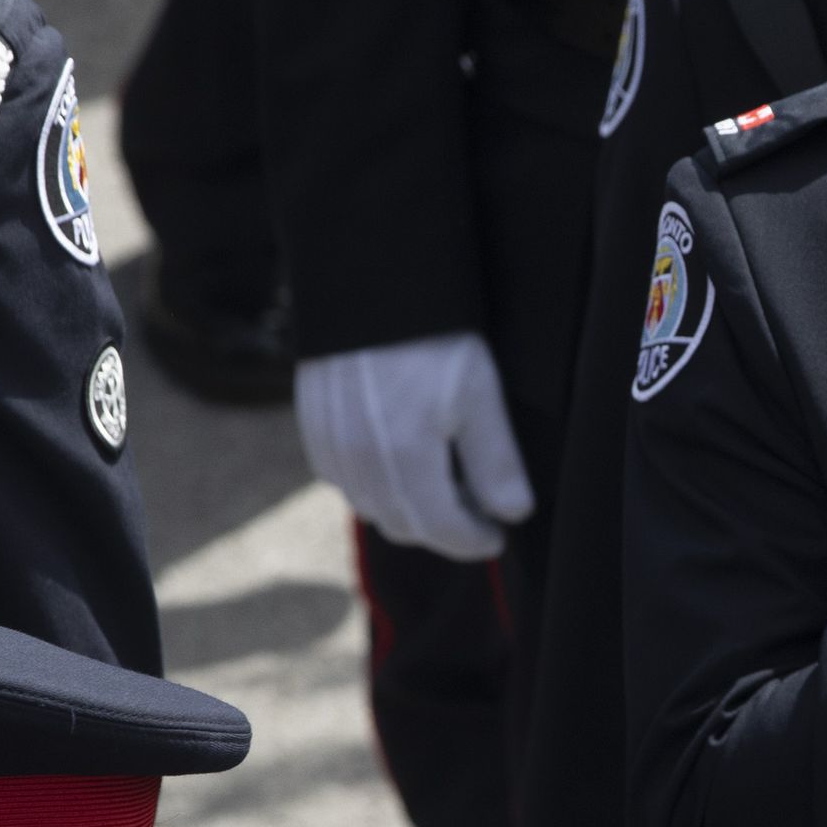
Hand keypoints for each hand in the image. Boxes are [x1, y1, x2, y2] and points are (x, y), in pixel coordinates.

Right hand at [296, 333, 534, 559]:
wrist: (367, 285)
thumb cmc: (430, 337)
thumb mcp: (480, 396)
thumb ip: (495, 463)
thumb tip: (512, 513)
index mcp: (405, 463)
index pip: (442, 531)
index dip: (474, 541)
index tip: (497, 536)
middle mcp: (360, 467)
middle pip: (405, 527)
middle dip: (443, 529)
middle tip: (476, 513)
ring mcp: (331, 452)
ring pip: (373, 507)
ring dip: (409, 509)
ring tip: (443, 482)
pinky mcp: (313, 433)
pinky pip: (345, 481)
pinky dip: (375, 485)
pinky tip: (399, 458)